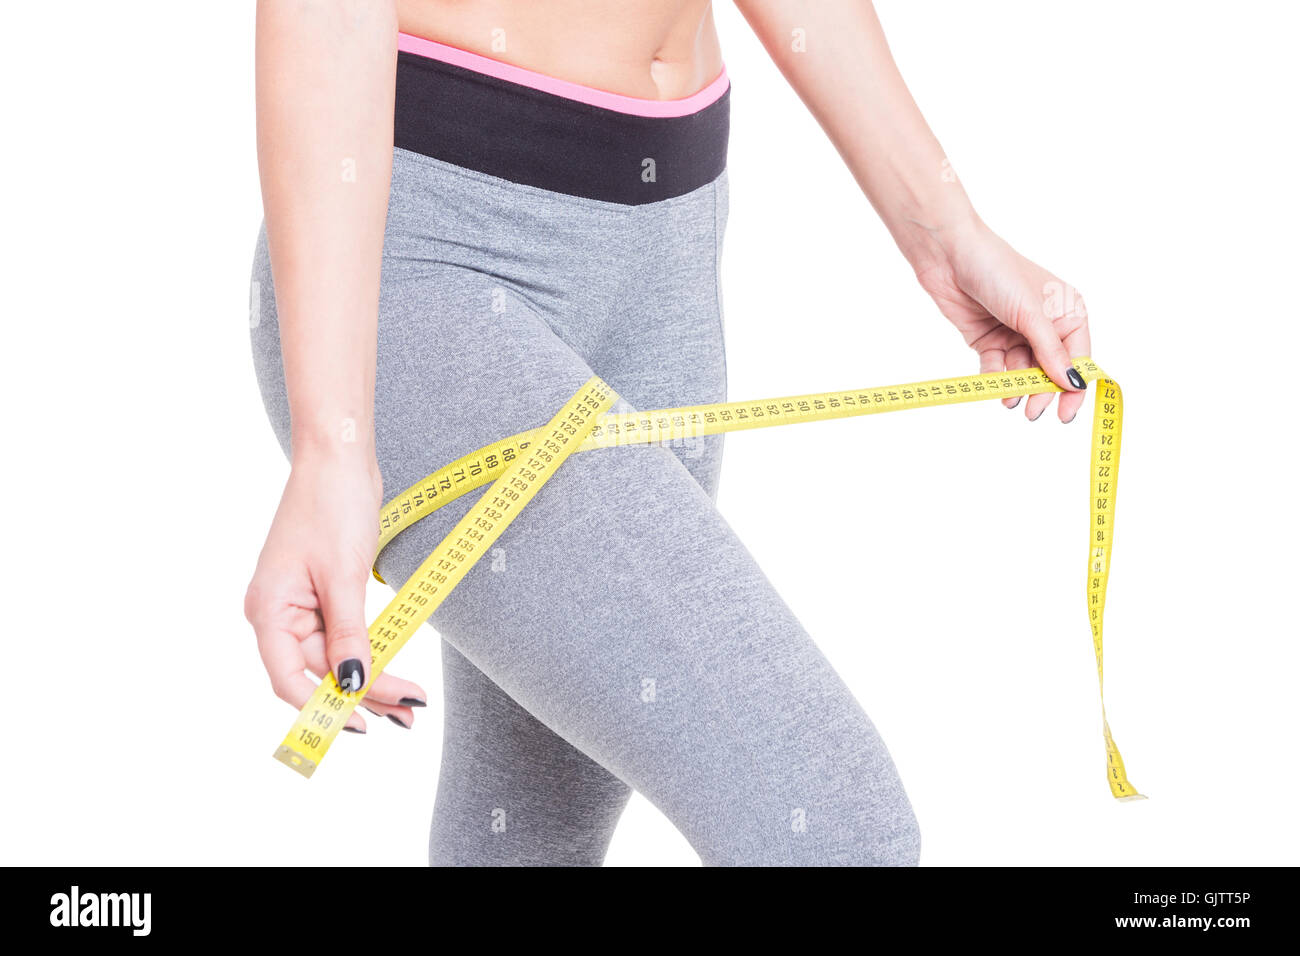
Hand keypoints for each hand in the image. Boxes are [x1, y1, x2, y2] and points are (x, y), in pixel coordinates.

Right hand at [244, 454, 426, 732]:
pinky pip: (343, 637)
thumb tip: (352, 684)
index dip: (322, 708)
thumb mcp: (344, 575)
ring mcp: (300, 605)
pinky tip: (391, 672)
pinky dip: (369, 653)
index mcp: (268, 610)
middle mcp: (278, 613)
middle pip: (316, 673)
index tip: (362, 725)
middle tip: (407, 715)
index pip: (288, 679)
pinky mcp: (324, 595)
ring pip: (334, 659)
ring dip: (369, 680)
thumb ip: (348, 634)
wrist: (340, 457)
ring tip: (409, 704)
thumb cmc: (332, 505)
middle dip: (361, 696)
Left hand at [912, 216, 1090, 422]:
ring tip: (1010, 401)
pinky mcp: (989, 339)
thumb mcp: (1030, 313)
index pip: (1078, 357)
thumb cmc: (998, 271)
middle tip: (1033, 413)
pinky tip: (994, 387)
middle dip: (1042, 391)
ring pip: (1022, 371)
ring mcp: (1016, 332)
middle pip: (1049, 369)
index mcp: (1067, 312)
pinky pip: (997, 367)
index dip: (1074, 385)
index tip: (1066, 413)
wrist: (949, 255)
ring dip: (1017, 387)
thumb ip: (1050, 351)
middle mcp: (1044, 324)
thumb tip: (1073, 382)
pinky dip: (996, 378)